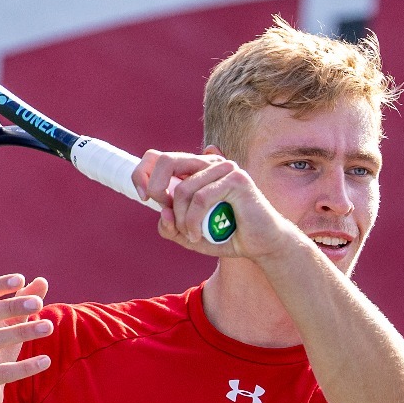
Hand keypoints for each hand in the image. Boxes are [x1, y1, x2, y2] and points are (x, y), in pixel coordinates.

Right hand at [0, 274, 51, 402]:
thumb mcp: (6, 331)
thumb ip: (22, 307)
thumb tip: (41, 281)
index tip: (20, 278)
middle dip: (11, 305)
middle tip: (38, 303)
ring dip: (22, 332)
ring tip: (49, 327)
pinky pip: (2, 373)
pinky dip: (25, 367)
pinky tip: (46, 361)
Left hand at [134, 150, 290, 260]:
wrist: (261, 244)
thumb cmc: (226, 236)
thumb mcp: (189, 235)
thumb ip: (171, 227)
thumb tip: (160, 212)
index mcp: (196, 169)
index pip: (159, 157)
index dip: (142, 173)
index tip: (142, 197)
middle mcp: (209, 162)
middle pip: (167, 161)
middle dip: (156, 189)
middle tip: (163, 213)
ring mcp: (224, 168)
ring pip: (183, 190)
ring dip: (181, 220)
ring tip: (192, 236)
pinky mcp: (236, 180)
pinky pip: (201, 199)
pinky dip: (194, 222)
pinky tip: (198, 236)